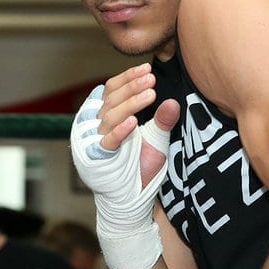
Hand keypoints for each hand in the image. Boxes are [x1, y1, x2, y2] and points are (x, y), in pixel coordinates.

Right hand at [70, 71, 177, 268]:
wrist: (130, 200)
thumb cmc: (139, 167)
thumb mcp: (156, 140)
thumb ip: (162, 121)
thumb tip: (173, 102)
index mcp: (107, 116)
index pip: (112, 89)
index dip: (128, 78)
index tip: (147, 69)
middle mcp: (97, 125)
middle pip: (111, 99)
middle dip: (132, 86)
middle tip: (151, 77)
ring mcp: (95, 141)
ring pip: (110, 115)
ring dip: (130, 103)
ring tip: (150, 93)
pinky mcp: (98, 158)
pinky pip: (108, 141)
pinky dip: (119, 131)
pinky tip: (133, 122)